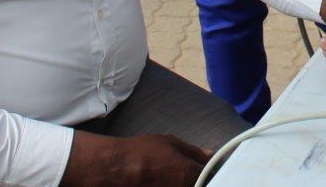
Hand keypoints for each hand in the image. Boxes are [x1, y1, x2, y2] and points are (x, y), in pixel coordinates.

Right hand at [61, 131, 210, 186]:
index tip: (203, 166)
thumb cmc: (143, 152)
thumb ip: (193, 150)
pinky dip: (169, 185)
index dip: (208, 169)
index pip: (208, 174)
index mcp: (189, 173)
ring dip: (181, 182)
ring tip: (166, 174)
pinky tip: (160, 180)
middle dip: (195, 178)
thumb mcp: (171, 143)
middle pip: (197, 184)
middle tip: (181, 171)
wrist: (116, 168)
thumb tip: (209, 154)